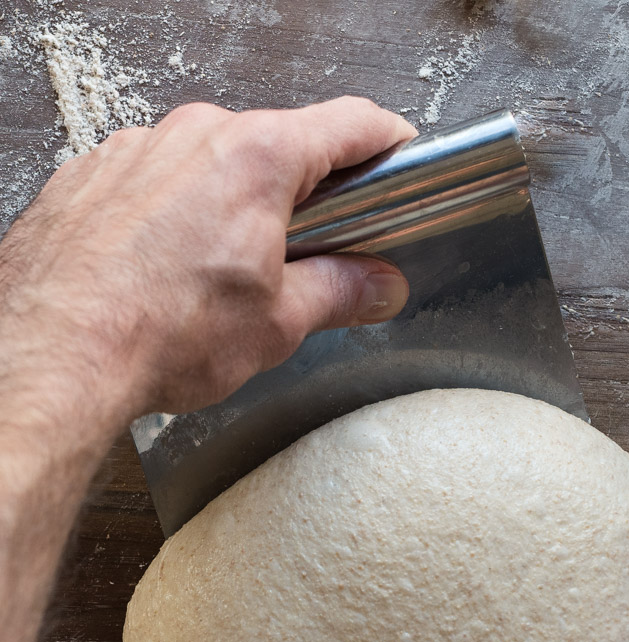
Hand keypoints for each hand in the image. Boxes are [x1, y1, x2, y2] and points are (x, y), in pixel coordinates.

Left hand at [0, 98, 415, 424]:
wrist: (56, 355)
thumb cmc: (157, 333)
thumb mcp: (278, 324)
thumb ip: (341, 292)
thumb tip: (376, 285)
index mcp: (257, 158)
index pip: (350, 124)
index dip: (387, 144)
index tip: (398, 159)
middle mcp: (194, 135)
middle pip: (276, 147)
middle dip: (301, 198)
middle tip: (306, 258)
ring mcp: (135, 150)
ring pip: (208, 167)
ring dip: (229, 210)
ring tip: (221, 283)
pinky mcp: (91, 176)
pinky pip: (152, 185)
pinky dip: (170, 219)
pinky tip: (165, 275)